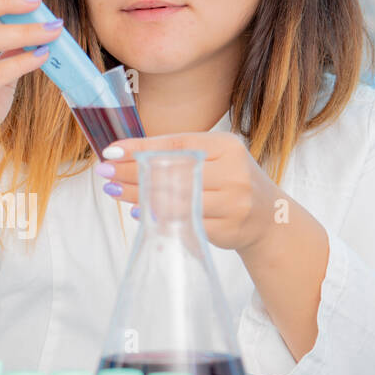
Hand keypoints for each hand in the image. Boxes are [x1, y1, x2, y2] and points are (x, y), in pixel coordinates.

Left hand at [96, 131, 282, 252]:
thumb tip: (127, 154)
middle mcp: (233, 173)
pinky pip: (185, 223)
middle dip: (132, 172)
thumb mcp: (215, 159)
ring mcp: (232, 203)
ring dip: (139, 195)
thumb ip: (180, 155)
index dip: (141, 147)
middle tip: (104, 172)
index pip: (177, 144)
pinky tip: (138, 211)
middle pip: (173, 172)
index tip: (110, 150)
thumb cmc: (230, 182)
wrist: (270, 217)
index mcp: (227, 147)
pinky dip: (157, 217)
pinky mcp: (227, 229)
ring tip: (114, 190)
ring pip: (175, 200)